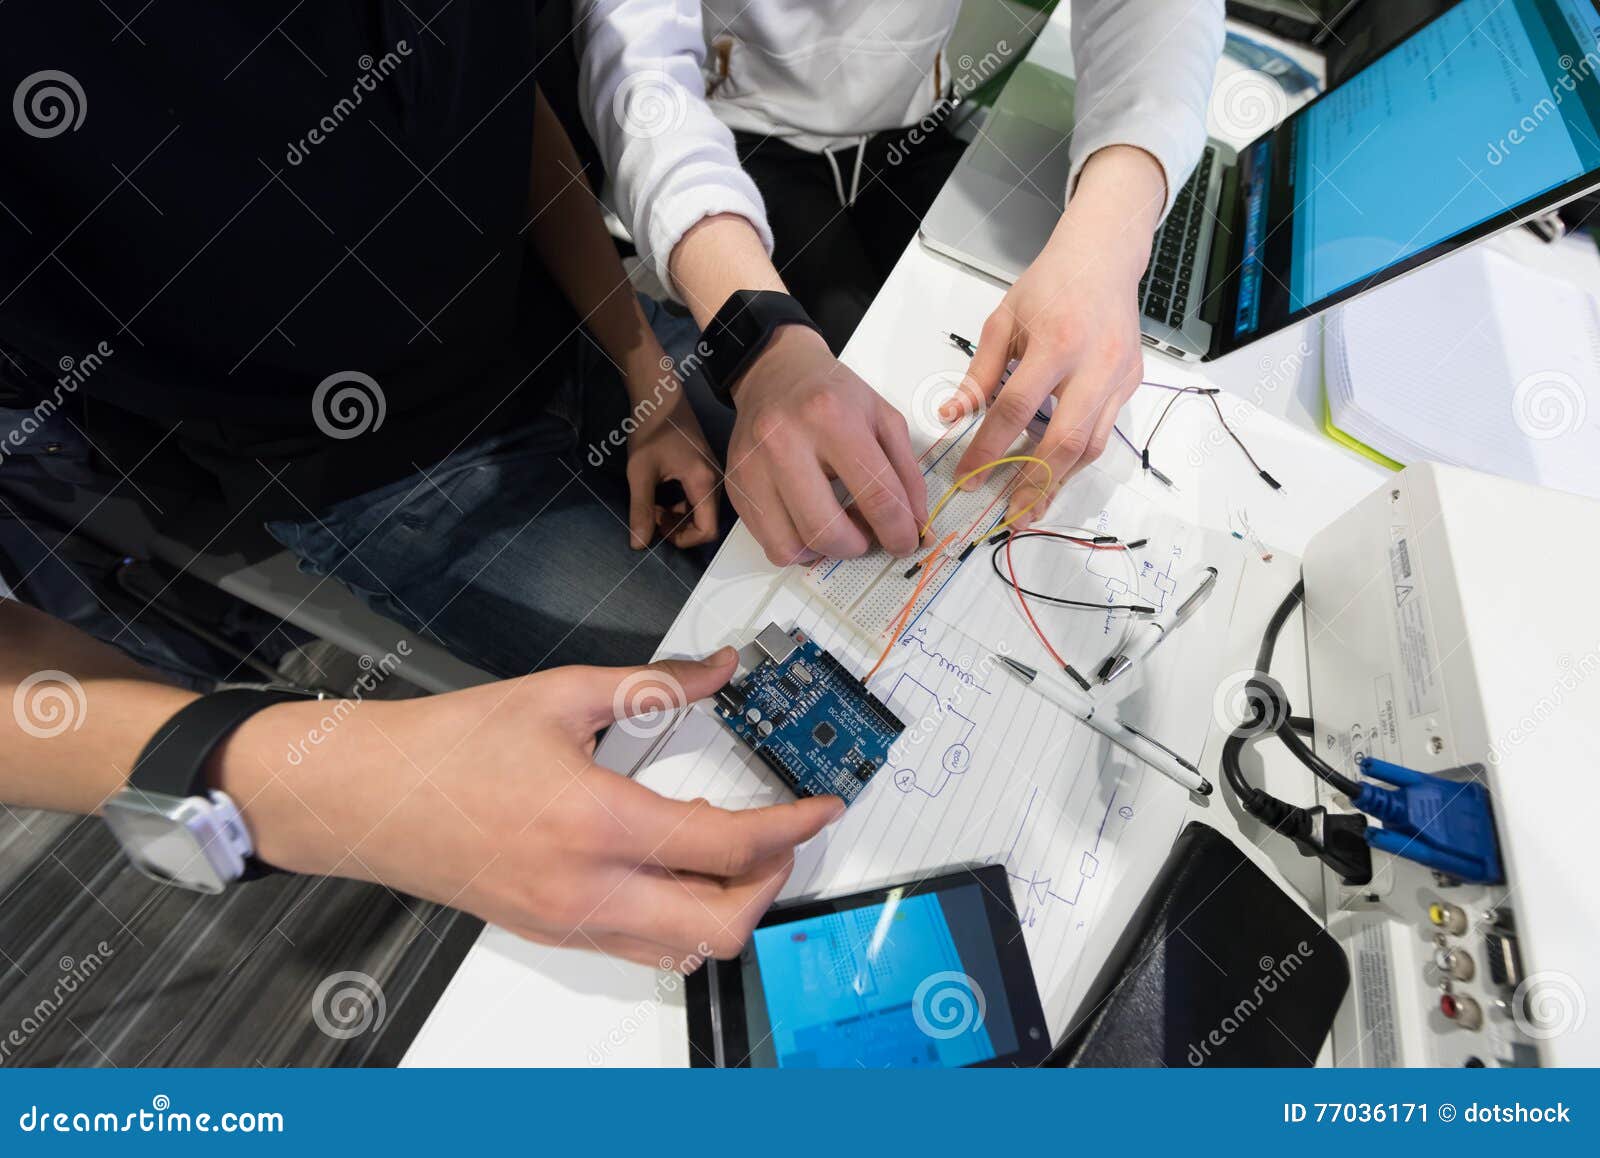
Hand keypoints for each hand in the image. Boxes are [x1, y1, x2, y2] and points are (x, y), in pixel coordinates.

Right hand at [217, 649, 842, 966]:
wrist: (367, 796)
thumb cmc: (447, 746)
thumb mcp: (560, 694)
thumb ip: (654, 684)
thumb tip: (719, 669)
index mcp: (596, 824)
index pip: (728, 845)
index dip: (791, 826)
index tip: (820, 806)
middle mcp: (588, 891)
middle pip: (721, 926)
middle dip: (771, 885)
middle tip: (784, 836)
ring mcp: (569, 923)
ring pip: (684, 950)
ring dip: (728, 908)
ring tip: (738, 854)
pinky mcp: (553, 932)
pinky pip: (641, 949)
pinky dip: (680, 918)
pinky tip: (677, 865)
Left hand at [626, 392, 720, 549]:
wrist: (660, 396)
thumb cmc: (650, 430)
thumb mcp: (640, 472)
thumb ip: (640, 510)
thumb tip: (638, 545)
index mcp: (704, 482)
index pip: (707, 530)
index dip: (683, 540)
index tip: (657, 530)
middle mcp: (716, 480)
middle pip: (705, 522)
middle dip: (677, 527)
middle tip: (650, 514)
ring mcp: (713, 473)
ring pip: (701, 510)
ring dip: (676, 516)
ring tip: (651, 504)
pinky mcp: (706, 468)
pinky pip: (699, 497)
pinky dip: (680, 503)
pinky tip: (659, 493)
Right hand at [725, 326, 927, 564]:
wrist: (775, 370)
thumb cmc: (832, 394)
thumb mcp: (883, 418)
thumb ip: (907, 474)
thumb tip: (918, 529)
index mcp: (831, 418)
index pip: (875, 495)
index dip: (898, 531)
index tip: (905, 542)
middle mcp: (784, 441)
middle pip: (827, 530)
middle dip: (858, 546)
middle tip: (867, 535)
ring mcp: (753, 466)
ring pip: (792, 547)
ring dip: (825, 551)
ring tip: (838, 528)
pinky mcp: (736, 485)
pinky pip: (769, 544)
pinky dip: (797, 547)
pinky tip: (810, 524)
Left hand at [942, 146, 1165, 522]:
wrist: (1104, 258)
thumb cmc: (1049, 286)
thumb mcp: (1004, 321)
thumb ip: (979, 374)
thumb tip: (952, 416)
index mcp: (1055, 343)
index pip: (1015, 410)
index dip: (988, 449)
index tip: (967, 477)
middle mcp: (1093, 364)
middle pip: (1064, 440)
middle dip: (1033, 483)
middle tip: (1010, 516)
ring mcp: (1119, 376)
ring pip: (1091, 446)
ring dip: (1059, 481)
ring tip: (1032, 506)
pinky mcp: (1132, 383)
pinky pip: (1103, 433)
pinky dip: (1077, 459)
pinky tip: (1054, 475)